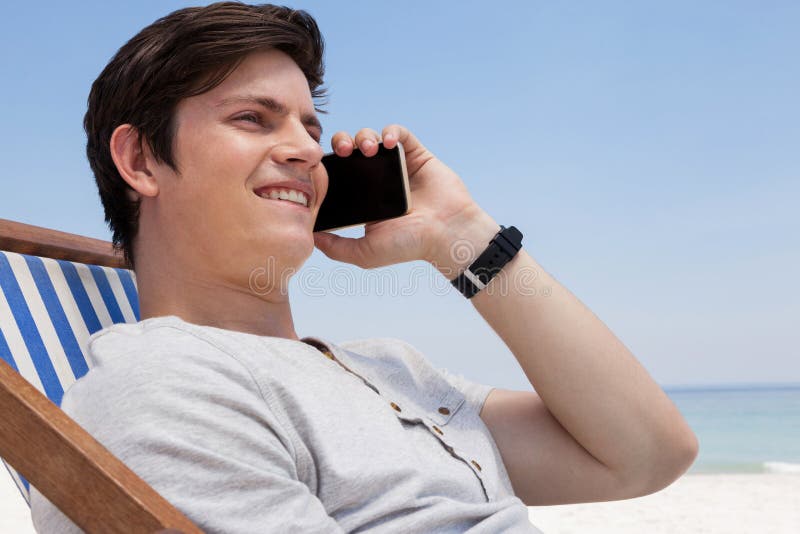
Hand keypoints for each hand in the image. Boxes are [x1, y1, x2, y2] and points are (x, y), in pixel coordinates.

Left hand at [312, 125, 499, 276]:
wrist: (446, 234)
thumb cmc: (409, 246)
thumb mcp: (365, 253)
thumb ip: (336, 248)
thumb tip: (310, 238)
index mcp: (362, 197)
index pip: (336, 172)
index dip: (326, 164)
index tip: (321, 165)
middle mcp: (376, 179)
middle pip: (349, 149)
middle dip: (341, 142)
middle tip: (343, 150)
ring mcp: (395, 165)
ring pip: (370, 137)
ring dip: (364, 137)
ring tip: (368, 149)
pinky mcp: (415, 154)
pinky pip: (399, 133)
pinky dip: (390, 131)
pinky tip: (388, 142)